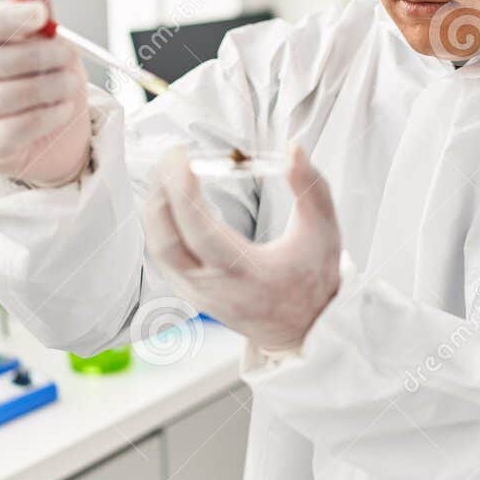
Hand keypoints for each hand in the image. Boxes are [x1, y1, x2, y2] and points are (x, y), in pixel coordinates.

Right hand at [0, 0, 91, 186]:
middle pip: (1, 61)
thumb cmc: (32, 79)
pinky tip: (65, 108)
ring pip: (14, 95)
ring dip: (53, 86)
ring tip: (73, 84)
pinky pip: (20, 126)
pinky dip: (50, 115)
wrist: (35, 137)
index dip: (9, 18)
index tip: (42, 14)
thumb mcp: (39, 43)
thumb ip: (35, 14)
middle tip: (70, 56)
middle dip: (44, 56)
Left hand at [143, 144, 341, 352]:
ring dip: (156, 206)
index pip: (200, 230)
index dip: (184, 191)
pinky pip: (163, 257)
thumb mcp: (324, 230)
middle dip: (161, 192)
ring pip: (159, 248)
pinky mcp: (190, 294)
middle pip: (167, 240)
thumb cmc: (313, 279)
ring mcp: (197, 294)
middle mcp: (213, 287)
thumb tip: (293, 149)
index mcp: (245, 272)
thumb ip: (311, 187)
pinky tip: (167, 200)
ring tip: (165, 171)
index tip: (181, 157)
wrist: (304, 329)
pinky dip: (159, 225)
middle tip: (170, 156)